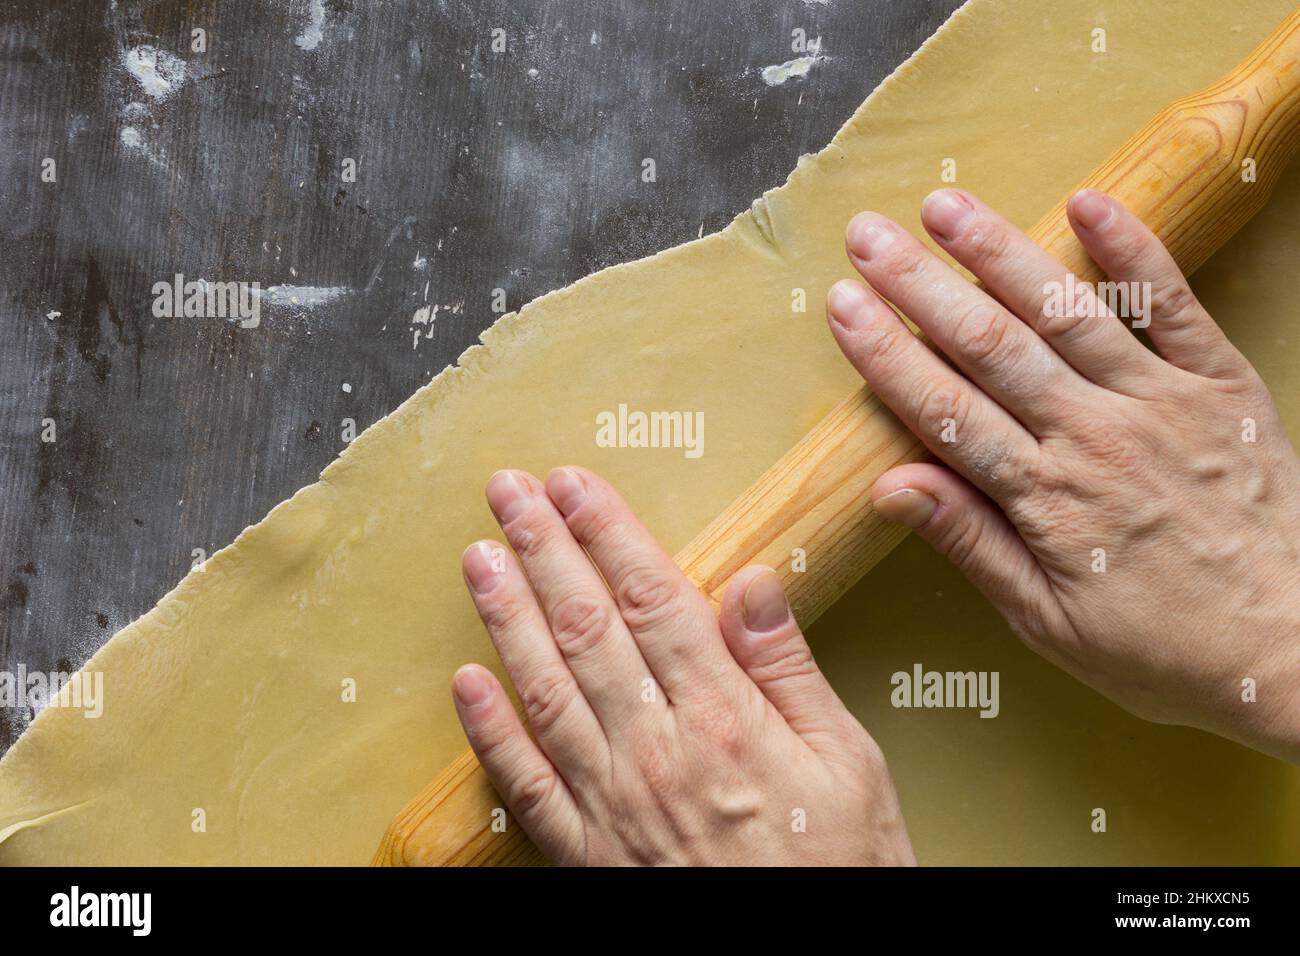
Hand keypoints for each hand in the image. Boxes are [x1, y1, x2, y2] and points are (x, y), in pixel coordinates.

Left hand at [451, 467, 914, 864]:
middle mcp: (655, 751)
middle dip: (544, 551)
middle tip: (508, 492)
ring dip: (505, 618)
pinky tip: (463, 681)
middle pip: (587, 629)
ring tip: (478, 556)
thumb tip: (749, 583)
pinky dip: (488, 732)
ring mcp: (611, 805)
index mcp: (724, 719)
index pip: (652, 600)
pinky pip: (524, 786)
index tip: (573, 483)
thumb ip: (790, 671)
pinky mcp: (585, 855)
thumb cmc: (841, 869)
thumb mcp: (850, 765)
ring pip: (544, 691)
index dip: (607, 534)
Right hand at [826, 188, 1299, 761]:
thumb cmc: (1165, 648)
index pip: (945, 409)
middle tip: (867, 234)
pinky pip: (1172, 306)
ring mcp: (1160, 401)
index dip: (888, 353)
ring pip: (1065, 312)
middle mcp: (1095, 435)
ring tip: (944, 204)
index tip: (843, 305)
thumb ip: (971, 544)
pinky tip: (1087, 201)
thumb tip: (890, 486)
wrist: (1295, 646)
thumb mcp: (1049, 624)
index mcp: (1046, 497)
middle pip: (991, 346)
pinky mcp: (1219, 384)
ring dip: (1000, 252)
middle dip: (922, 285)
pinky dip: (1133, 251)